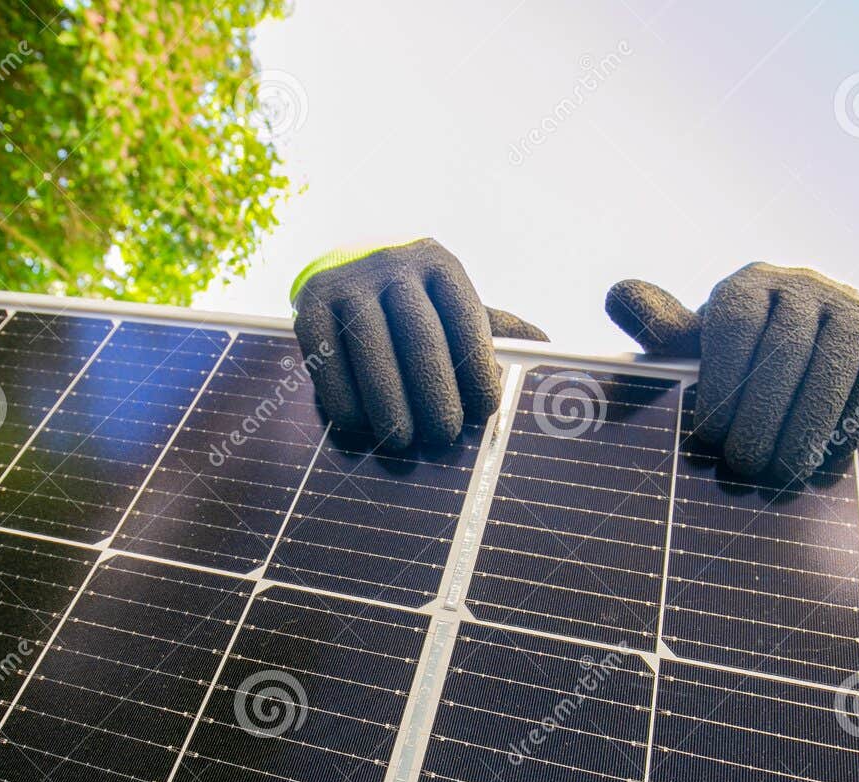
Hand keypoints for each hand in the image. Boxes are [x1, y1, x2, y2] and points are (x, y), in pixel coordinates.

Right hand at [291, 238, 545, 449]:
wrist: (344, 265)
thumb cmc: (414, 302)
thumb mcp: (452, 303)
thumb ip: (494, 328)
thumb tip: (549, 348)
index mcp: (439, 265)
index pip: (466, 318)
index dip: (478, 367)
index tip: (486, 410)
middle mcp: (394, 265)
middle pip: (419, 336)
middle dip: (434, 392)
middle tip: (443, 435)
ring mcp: (348, 283)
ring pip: (371, 349)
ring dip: (388, 401)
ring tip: (402, 440)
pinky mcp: (309, 305)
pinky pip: (327, 356)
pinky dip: (342, 395)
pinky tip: (357, 424)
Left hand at [606, 263, 858, 482]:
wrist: (811, 347)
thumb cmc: (737, 358)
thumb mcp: (696, 345)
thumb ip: (660, 330)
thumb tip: (616, 295)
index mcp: (750, 284)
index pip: (735, 327)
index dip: (721, 385)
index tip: (707, 439)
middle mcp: (806, 286)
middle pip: (785, 352)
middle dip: (763, 417)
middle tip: (743, 467)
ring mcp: (855, 312)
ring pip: (833, 372)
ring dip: (806, 431)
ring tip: (780, 477)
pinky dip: (847, 431)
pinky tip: (822, 466)